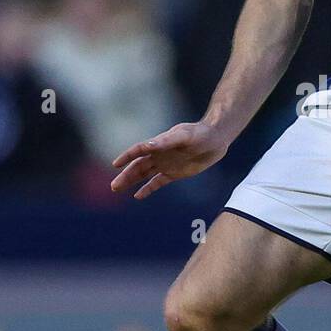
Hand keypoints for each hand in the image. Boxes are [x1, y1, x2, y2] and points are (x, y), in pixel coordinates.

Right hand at [110, 122, 228, 199]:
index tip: (115, 164)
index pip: (138, 150)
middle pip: (137, 166)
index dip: (126, 157)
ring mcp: (165, 164)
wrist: (216, 139)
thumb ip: (167, 141)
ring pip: (144, 174)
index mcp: (159, 143)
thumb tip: (148, 145)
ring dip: (131, 181)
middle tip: (113, 186)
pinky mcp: (174, 173)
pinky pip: (157, 182)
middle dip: (125, 176)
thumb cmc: (201, 134)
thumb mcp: (185, 136)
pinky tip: (138, 196)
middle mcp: (159, 154)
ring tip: (117, 189)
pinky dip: (147, 189)